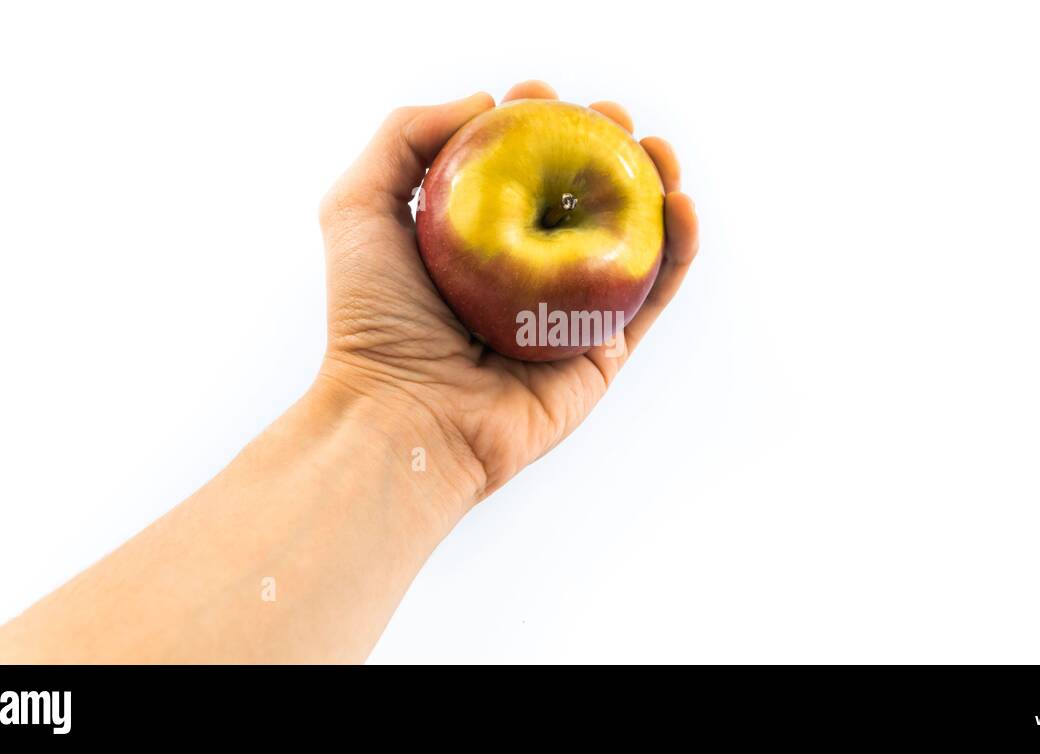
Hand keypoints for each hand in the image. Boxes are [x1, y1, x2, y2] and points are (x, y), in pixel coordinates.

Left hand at [316, 80, 698, 514]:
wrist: (404, 416)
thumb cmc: (373, 320)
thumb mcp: (357, 206)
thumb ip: (403, 136)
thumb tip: (485, 102)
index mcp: (477, 238)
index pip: (520, 164)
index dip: (537, 120)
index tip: (537, 96)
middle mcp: (527, 271)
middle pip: (582, 193)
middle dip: (605, 143)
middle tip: (610, 116)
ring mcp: (571, 312)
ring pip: (631, 239)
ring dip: (655, 184)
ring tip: (656, 148)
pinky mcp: (605, 353)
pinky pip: (654, 295)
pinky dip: (681, 249)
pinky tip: (682, 204)